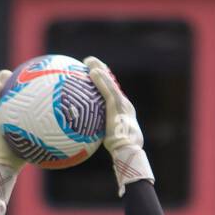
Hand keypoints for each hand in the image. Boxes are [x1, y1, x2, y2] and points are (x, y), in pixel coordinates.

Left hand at [83, 55, 153, 196]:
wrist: (128, 152)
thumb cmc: (120, 154)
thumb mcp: (110, 143)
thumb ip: (101, 137)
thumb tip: (86, 143)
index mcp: (124, 113)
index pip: (113, 95)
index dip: (104, 84)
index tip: (95, 77)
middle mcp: (125, 105)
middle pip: (112, 84)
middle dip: (102, 72)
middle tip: (90, 63)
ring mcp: (122, 104)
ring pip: (110, 82)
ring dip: (99, 69)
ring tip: (88, 61)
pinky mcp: (118, 105)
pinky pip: (107, 89)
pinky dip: (99, 79)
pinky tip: (90, 71)